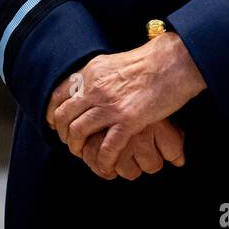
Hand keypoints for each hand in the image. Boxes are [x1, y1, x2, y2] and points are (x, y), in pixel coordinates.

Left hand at [46, 34, 205, 175]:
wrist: (174, 61)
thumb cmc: (152, 62)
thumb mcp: (116, 63)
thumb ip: (100, 77)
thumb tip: (90, 87)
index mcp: (92, 73)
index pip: (59, 96)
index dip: (54, 114)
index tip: (57, 126)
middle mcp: (95, 88)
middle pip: (64, 117)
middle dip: (64, 135)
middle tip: (72, 144)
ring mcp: (110, 105)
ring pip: (78, 133)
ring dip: (79, 149)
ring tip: (86, 156)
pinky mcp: (127, 120)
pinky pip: (106, 148)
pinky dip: (103, 161)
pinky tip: (107, 167)